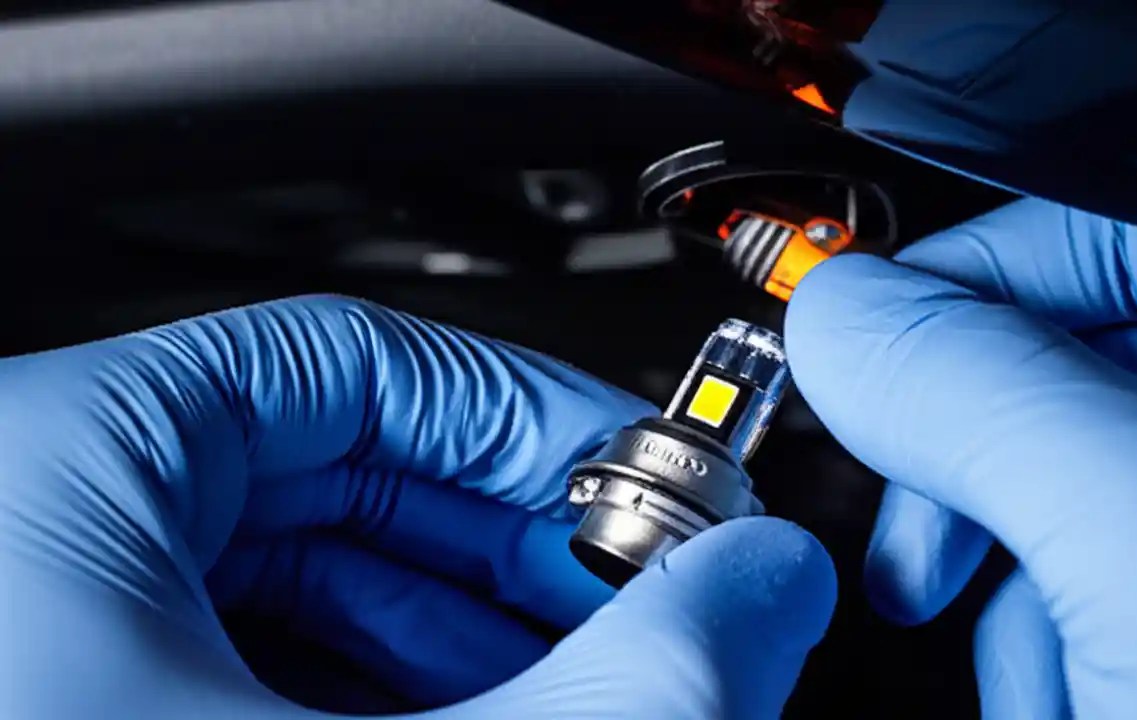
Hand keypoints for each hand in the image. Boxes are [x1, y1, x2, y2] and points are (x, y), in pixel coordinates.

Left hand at [0, 295, 835, 718]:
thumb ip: (626, 684)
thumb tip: (768, 593)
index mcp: (48, 476)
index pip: (349, 358)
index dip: (534, 415)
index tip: (650, 488)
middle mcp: (30, 536)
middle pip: (338, 473)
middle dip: (518, 549)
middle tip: (639, 610)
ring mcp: (48, 634)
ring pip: (300, 582)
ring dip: (462, 633)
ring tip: (577, 685)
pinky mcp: (76, 703)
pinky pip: (244, 657)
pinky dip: (373, 687)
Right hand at [784, 198, 1136, 718]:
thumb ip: (980, 392)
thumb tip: (839, 316)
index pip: (1120, 221)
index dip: (972, 276)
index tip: (869, 358)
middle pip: (1072, 367)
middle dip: (979, 474)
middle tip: (929, 543)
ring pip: (1067, 490)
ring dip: (1010, 583)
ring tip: (1047, 672)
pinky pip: (1099, 582)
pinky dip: (1055, 640)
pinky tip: (1075, 696)